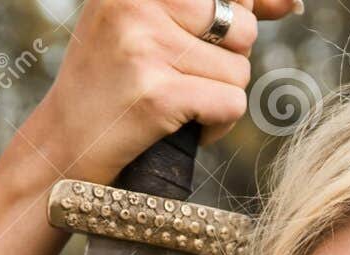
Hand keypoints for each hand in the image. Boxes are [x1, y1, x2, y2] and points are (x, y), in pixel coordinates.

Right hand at [22, 0, 301, 183]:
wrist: (62, 145)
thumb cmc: (114, 85)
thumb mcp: (148, 27)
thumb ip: (212, 9)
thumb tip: (287, 1)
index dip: (256, 2)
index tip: (286, 5)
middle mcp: (136, 4)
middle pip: (240, 28)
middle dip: (228, 61)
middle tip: (184, 77)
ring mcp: (144, 47)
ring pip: (239, 71)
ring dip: (219, 96)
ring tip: (175, 103)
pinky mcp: (156, 94)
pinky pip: (230, 105)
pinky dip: (216, 125)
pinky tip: (180, 125)